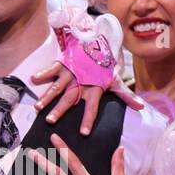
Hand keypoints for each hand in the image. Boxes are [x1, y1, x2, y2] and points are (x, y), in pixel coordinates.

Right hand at [30, 61, 144, 134]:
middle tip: (50, 120)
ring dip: (47, 97)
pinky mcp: (62, 63)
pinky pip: (51, 69)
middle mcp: (80, 82)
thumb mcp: (115, 79)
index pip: (92, 107)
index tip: (83, 132)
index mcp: (94, 88)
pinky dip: (42, 74)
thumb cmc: (105, 65)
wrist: (99, 41)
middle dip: (59, 109)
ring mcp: (70, 73)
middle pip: (69, 98)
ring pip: (57, 87)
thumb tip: (141, 107)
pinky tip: (33, 79)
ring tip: (38, 107)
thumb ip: (125, 95)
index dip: (88, 119)